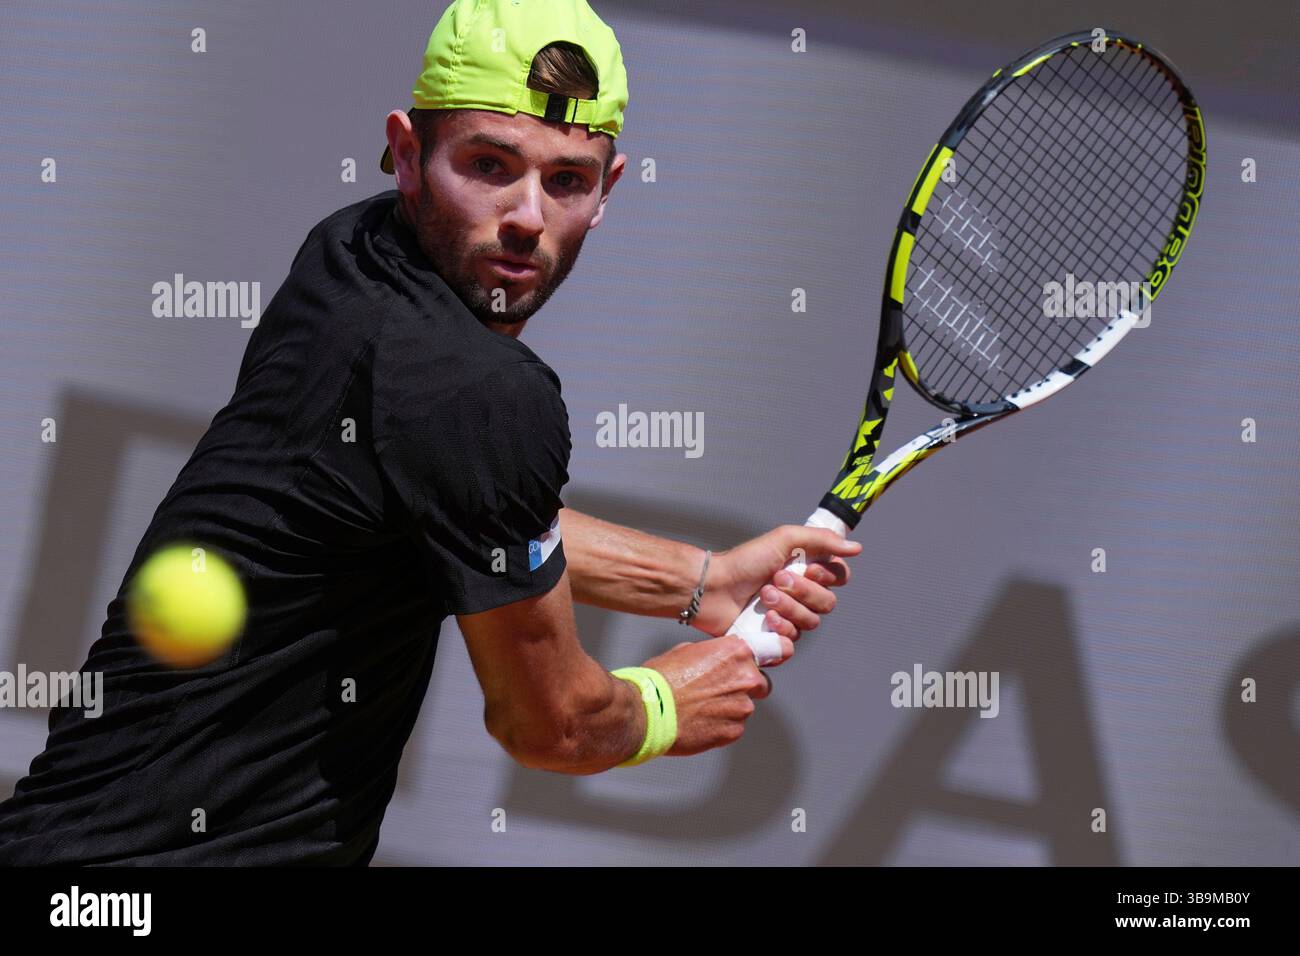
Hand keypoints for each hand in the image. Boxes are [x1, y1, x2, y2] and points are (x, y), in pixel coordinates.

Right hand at [643, 636, 771, 754]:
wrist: (645, 712)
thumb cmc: (660, 680)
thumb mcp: (685, 651)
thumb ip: (711, 653)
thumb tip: (716, 658)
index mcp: (736, 651)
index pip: (778, 649)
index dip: (775, 654)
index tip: (772, 659)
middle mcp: (746, 677)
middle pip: (761, 683)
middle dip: (744, 686)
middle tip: (718, 690)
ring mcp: (742, 706)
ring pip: (745, 706)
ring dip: (729, 708)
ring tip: (700, 709)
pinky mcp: (734, 731)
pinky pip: (734, 727)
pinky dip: (721, 726)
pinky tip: (699, 722)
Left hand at [689, 525, 860, 658]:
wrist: (713, 587)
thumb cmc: (744, 561)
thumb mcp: (783, 539)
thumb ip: (821, 540)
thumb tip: (856, 547)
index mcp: (806, 572)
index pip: (839, 578)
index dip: (828, 576)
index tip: (808, 567)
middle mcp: (800, 596)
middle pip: (827, 603)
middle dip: (802, 591)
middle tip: (776, 579)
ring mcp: (788, 619)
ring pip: (810, 623)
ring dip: (787, 607)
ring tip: (764, 597)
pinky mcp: (773, 640)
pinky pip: (793, 644)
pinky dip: (780, 630)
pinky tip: (764, 619)